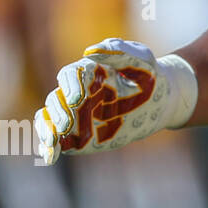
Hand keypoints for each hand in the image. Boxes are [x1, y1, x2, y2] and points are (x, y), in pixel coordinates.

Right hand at [34, 39, 197, 164]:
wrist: (161, 100)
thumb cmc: (148, 75)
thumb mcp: (141, 59)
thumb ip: (119, 51)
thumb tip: (90, 52)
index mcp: (87, 72)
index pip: (69, 75)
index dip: (69, 85)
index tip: (78, 99)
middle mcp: (77, 93)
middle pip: (56, 100)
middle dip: (58, 112)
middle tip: (67, 123)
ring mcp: (76, 115)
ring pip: (49, 121)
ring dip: (46, 130)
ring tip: (52, 140)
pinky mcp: (80, 135)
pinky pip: (59, 141)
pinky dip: (50, 148)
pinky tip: (50, 155)